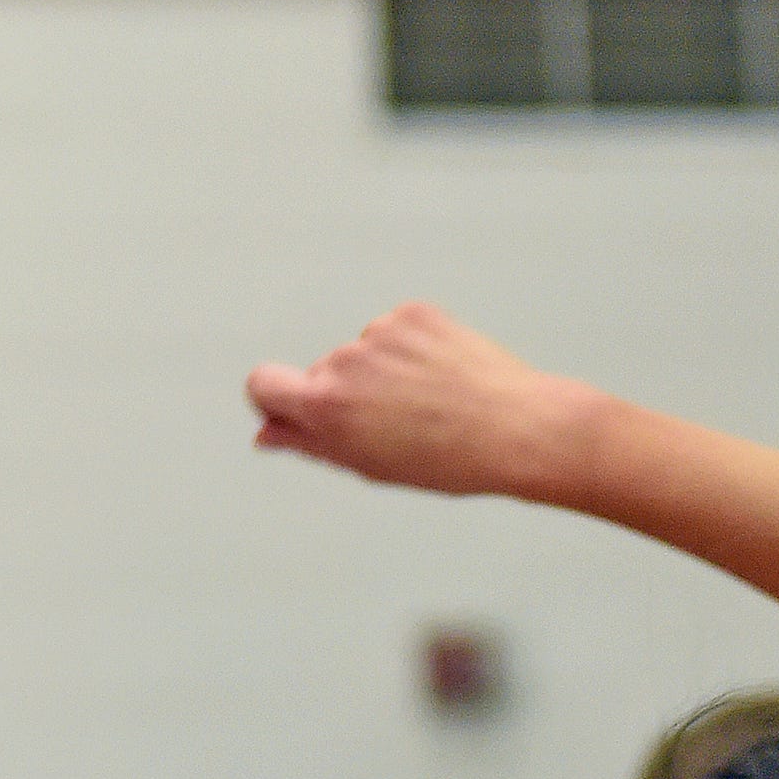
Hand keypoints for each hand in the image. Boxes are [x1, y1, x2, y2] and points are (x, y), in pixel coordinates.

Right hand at [245, 303, 599, 501]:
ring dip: (382, 374)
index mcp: (326, 404)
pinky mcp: (414, 313)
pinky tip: (440, 378)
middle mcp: (347, 361)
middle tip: (393, 425)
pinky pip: (395, 333)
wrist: (516, 429)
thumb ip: (308, 443)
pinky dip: (410, 352)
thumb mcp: (366, 464)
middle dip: (345, 394)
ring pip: (362, 353)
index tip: (295, 413)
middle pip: (322, 372)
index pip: (262, 384)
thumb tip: (268, 433)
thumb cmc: (445, 460)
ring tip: (426, 404)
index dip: (274, 400)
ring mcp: (381, 332)